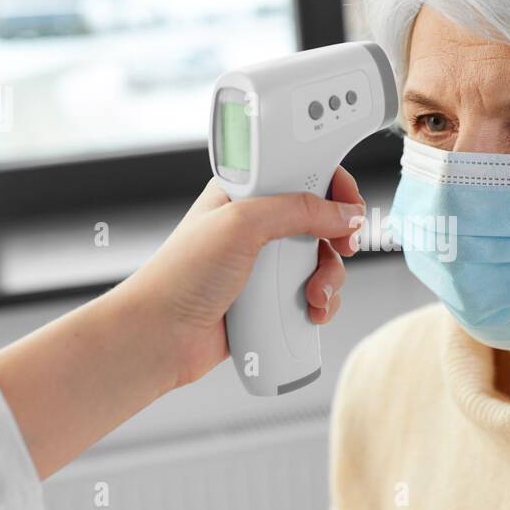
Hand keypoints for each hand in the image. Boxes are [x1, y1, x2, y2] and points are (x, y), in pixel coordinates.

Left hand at [117, 166, 366, 388]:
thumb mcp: (242, 224)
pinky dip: (321, 303)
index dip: (330, 184)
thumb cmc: (181, 275)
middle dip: (336, 237)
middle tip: (342, 247)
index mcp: (245, 194)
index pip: (300, 172)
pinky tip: (311, 312)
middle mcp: (257, 226)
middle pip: (319, 219)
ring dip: (330, 278)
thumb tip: (343, 213)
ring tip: (315, 294)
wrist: (160, 336)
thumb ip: (297, 209)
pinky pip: (312, 293)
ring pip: (320, 261)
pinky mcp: (270, 299)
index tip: (348, 203)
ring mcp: (264, 264)